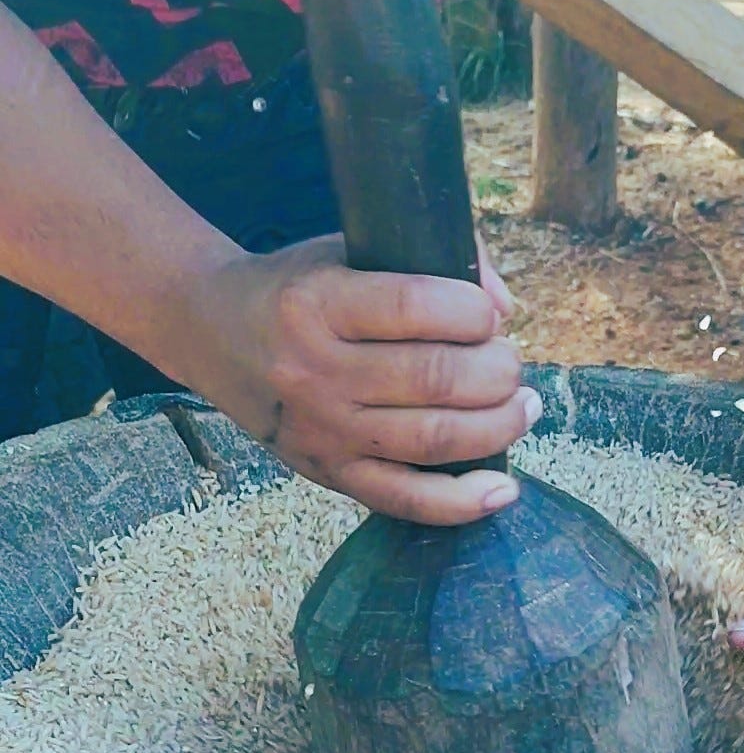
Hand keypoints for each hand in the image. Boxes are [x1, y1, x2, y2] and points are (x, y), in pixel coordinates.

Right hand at [179, 235, 535, 523]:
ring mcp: (324, 431)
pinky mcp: (329, 474)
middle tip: (510, 363)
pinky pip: (406, 499)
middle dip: (498, 371)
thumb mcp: (346, 250)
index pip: (416, 307)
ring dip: (499, 425)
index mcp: (318, 303)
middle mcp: (317, 372)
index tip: (490, 314)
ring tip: (522, 406)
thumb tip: (503, 306)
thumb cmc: (297, 288)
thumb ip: (429, 261)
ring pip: (434, 439)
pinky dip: (463, 501)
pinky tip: (504, 489)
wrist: (211, 333)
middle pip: (437, 378)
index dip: (475, 313)